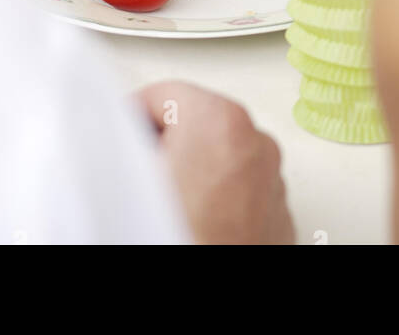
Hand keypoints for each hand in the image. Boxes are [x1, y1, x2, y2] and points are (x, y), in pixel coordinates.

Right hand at [135, 80, 293, 244]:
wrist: (212, 306)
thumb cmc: (180, 236)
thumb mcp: (132, 173)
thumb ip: (127, 133)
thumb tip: (120, 128)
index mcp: (222, 120)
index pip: (162, 94)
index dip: (132, 115)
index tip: (122, 136)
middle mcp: (258, 143)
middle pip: (196, 121)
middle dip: (167, 142)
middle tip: (142, 173)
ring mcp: (273, 181)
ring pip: (219, 155)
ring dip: (193, 172)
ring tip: (169, 203)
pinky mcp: (278, 216)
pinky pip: (240, 189)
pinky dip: (218, 198)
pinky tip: (195, 219)